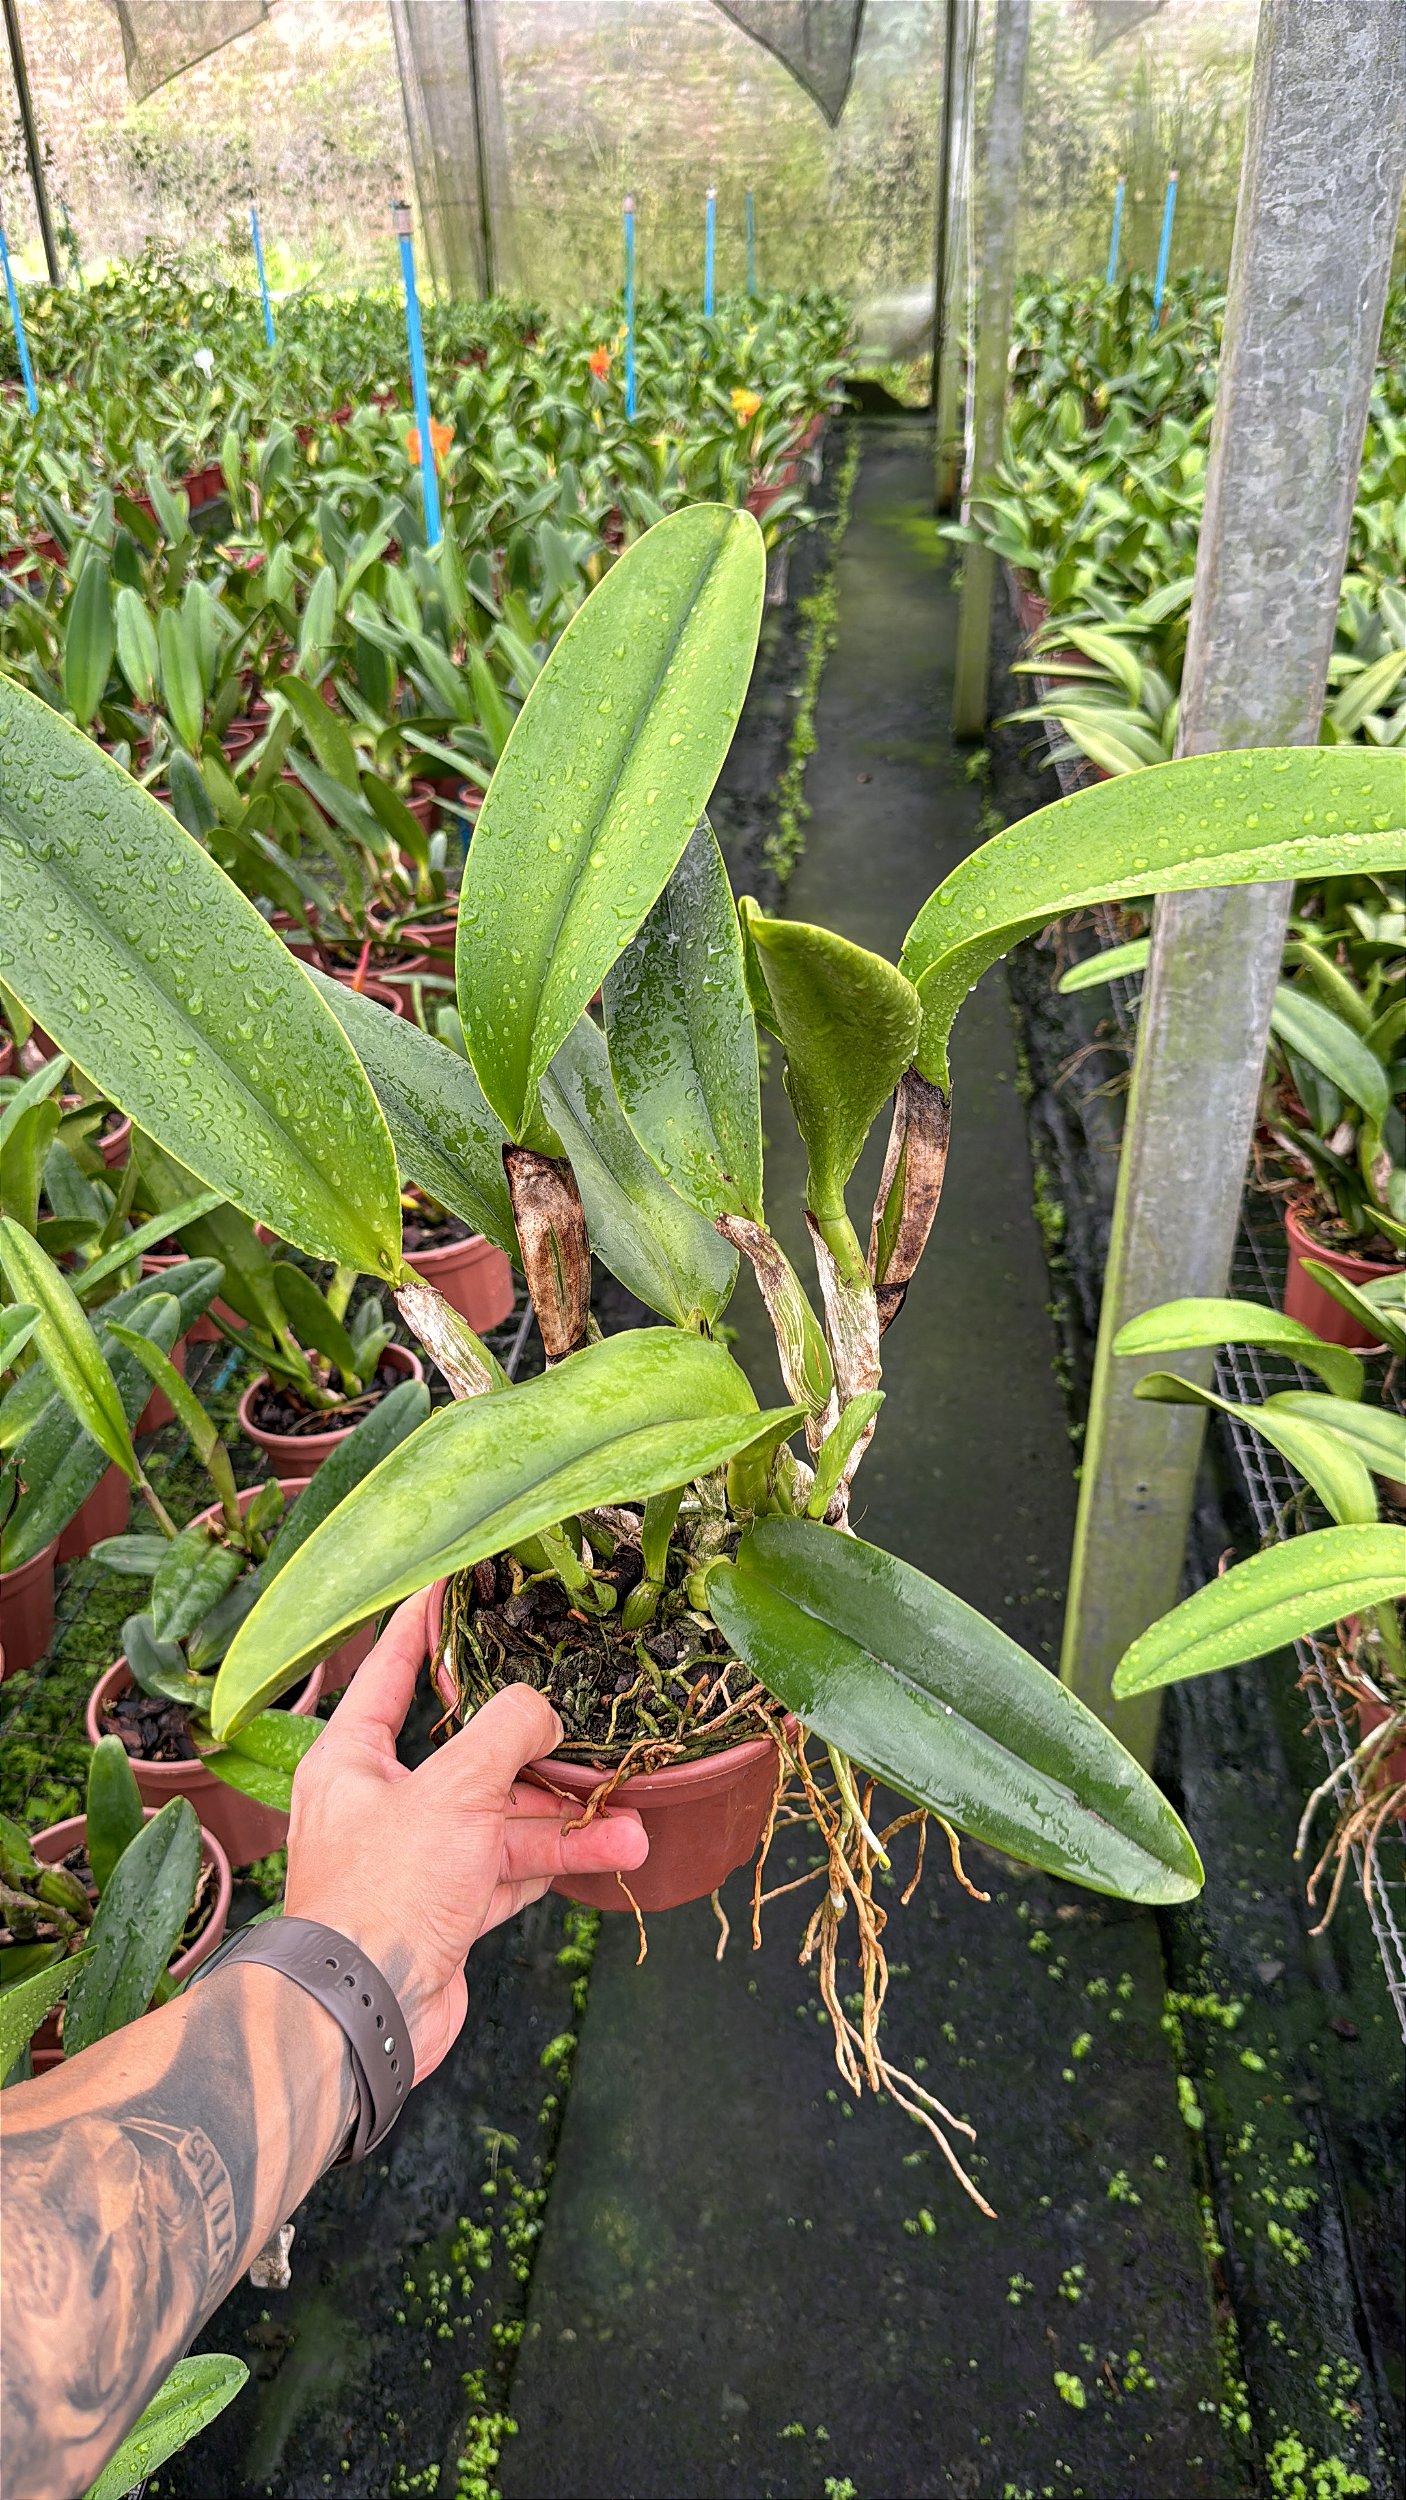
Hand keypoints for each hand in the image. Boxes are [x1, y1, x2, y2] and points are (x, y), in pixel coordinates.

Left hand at [284, 1584, 647, 2075]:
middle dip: (539, 1747)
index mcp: (352, 1759)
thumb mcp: (452, 1791)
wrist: (364, 2016)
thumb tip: (542, 1709)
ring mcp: (419, 1859)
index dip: (425, 1625)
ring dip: (567, 1819)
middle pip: (470, 1753)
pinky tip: (613, 1851)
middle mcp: (382, 1803)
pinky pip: (513, 1870)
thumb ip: (506, 1732)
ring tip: (631, 1818)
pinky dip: (559, 1862)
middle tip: (586, 1715)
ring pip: (504, 1819)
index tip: (458, 1581)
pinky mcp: (449, 1909)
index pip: (391, 1670)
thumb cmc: (383, 1891)